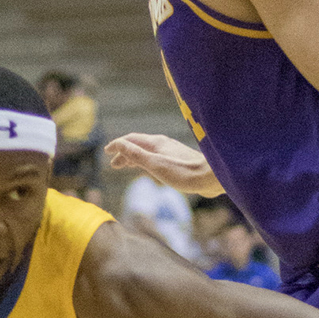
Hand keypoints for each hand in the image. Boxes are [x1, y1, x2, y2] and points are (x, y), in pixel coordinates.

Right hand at [105, 133, 224, 196]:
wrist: (211, 176)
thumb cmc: (184, 172)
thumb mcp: (155, 164)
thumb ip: (136, 154)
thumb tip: (119, 145)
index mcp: (156, 143)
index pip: (131, 140)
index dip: (117, 145)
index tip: (107, 151)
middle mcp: (163, 144)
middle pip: (138, 146)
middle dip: (124, 153)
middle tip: (113, 164)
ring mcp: (171, 152)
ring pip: (147, 152)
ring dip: (134, 158)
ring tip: (126, 166)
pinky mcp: (178, 161)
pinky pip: (155, 158)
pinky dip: (145, 162)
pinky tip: (148, 169)